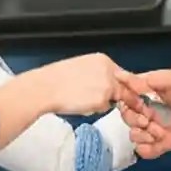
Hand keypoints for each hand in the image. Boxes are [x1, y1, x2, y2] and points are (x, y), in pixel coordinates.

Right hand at [26, 53, 147, 116]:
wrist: (45, 88)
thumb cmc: (57, 79)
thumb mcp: (82, 68)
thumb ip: (99, 74)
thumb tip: (107, 84)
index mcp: (102, 60)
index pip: (123, 74)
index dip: (122, 86)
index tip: (122, 93)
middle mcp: (108, 70)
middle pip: (125, 87)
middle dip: (120, 96)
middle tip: (102, 99)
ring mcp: (108, 84)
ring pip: (115, 98)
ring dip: (104, 102)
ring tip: (82, 98)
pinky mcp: (103, 99)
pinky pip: (105, 108)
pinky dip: (95, 110)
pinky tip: (81, 104)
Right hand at [118, 69, 170, 158]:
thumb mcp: (169, 80)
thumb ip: (145, 80)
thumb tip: (119, 75)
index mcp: (144, 95)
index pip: (124, 99)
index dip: (126, 101)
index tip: (136, 101)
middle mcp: (145, 112)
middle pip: (126, 118)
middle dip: (133, 119)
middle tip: (148, 118)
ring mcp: (153, 128)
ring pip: (133, 135)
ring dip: (142, 134)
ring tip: (158, 130)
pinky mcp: (161, 144)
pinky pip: (143, 151)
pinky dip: (146, 148)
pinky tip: (157, 141)